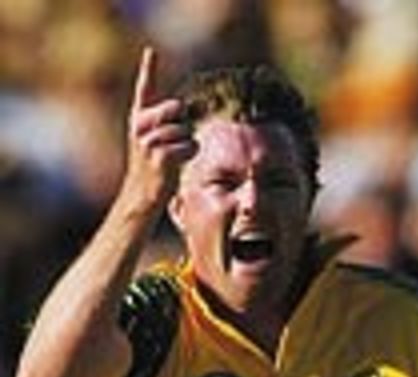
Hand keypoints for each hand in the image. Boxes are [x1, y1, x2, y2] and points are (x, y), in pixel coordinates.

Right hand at [121, 46, 196, 215]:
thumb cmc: (153, 167)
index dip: (149, 70)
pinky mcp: (159, 157)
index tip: (151, 52)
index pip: (145, 90)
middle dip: (183, 122)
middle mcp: (140, 126)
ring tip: (173, 157)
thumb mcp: (154, 140)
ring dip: (187, 144)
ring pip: (184, 130)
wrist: (141, 195)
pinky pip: (188, 146)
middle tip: (173, 143)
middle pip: (176, 108)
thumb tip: (185, 107)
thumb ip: (166, 122)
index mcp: (139, 118)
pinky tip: (178, 163)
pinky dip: (189, 154)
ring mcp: (148, 141)